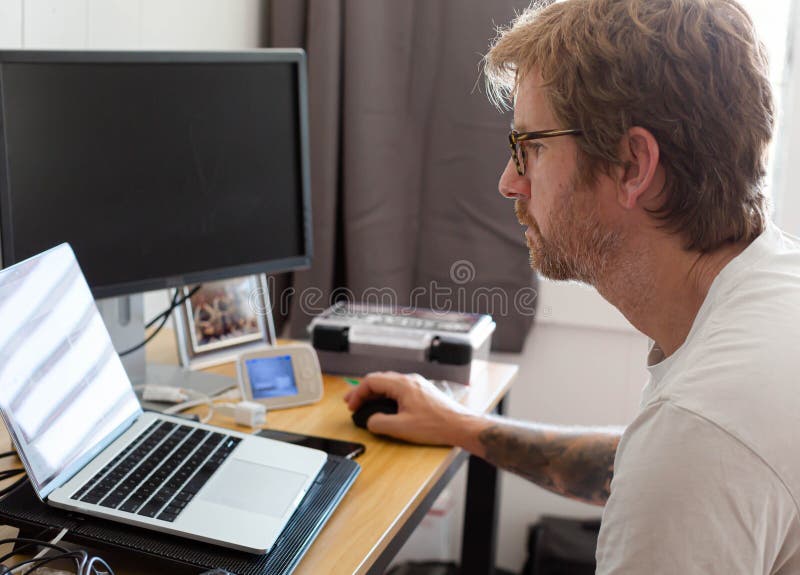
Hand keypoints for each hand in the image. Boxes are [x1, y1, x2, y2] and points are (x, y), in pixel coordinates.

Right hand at [343, 371, 477, 445]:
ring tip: (365, 404)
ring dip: (375, 393)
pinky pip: (399, 389)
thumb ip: (379, 423)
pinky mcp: (423, 392)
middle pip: (379, 380)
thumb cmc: (436, 425)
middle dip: (363, 391)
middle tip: (351, 403)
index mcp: (402, 385)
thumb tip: (370, 421)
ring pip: (389, 384)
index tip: (351, 406)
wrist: (461, 425)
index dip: (357, 393)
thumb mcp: (401, 428)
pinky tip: (385, 406)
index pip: (372, 381)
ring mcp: (418, 385)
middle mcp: (410, 380)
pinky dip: (387, 396)